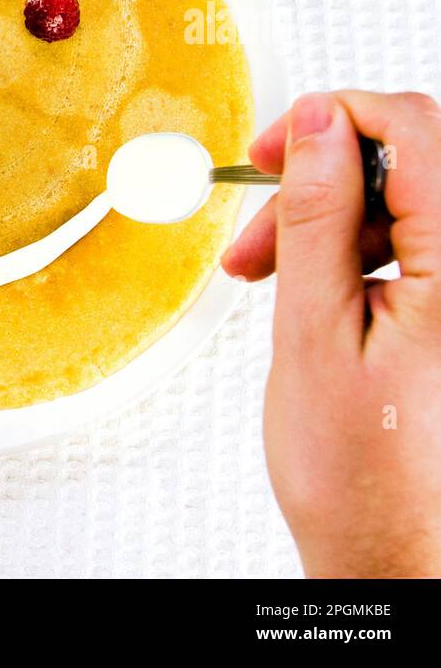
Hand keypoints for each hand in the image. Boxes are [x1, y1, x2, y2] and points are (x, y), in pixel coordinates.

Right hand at [223, 91, 440, 575]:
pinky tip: (310, 287)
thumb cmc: (362, 475)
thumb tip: (316, 126)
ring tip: (265, 271)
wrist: (396, 554)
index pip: (416, 128)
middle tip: (257, 224)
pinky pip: (415, 242)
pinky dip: (354, 251)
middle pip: (413, 159)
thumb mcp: (312, 334)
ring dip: (329, 219)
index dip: (334, 118)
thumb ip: (315, 219)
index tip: (273, 148)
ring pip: (407, 200)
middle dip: (322, 176)